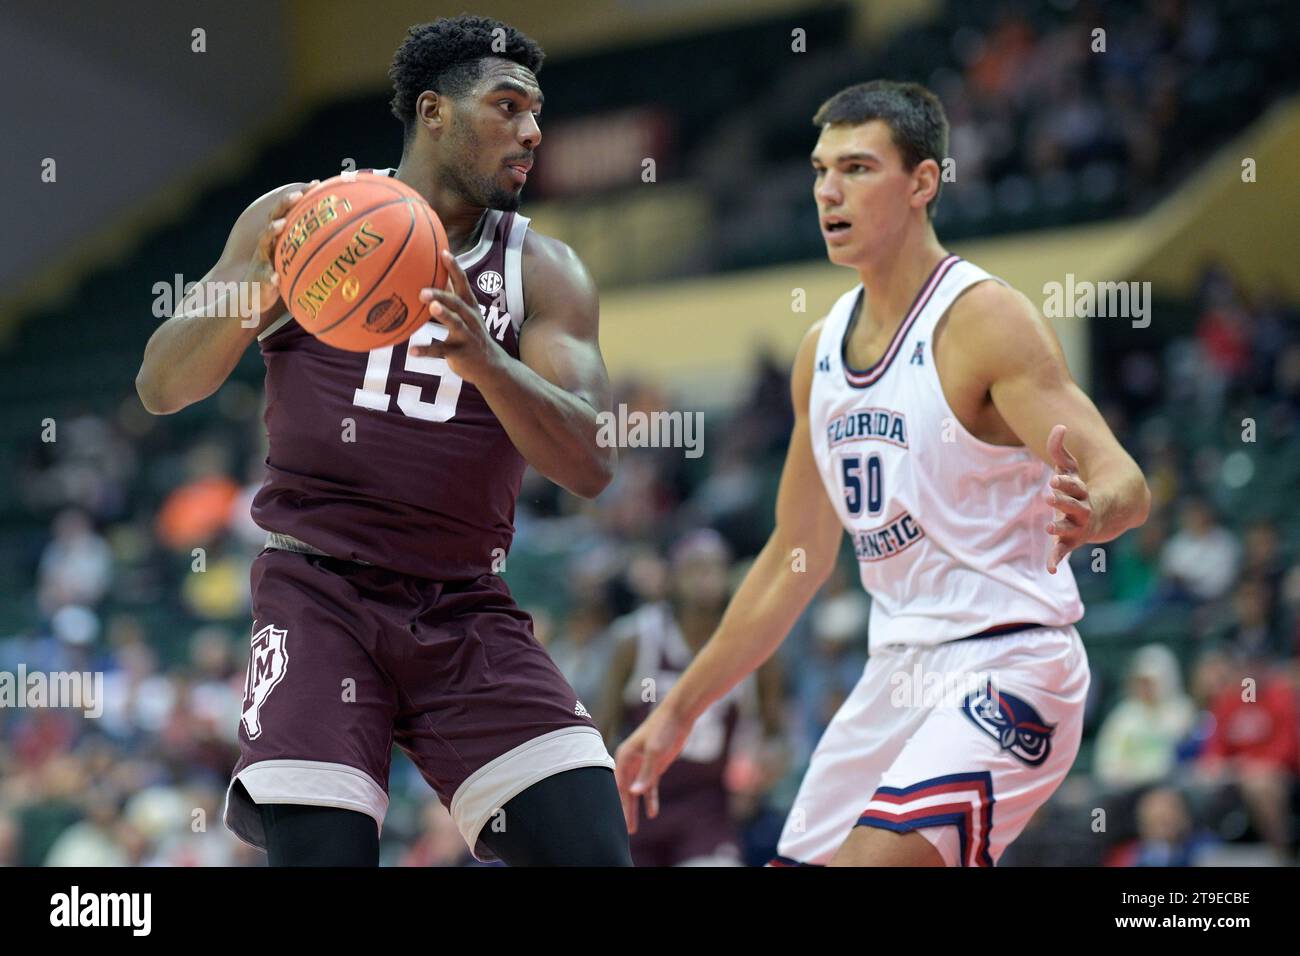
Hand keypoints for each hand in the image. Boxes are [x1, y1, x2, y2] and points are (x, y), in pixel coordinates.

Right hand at [245, 181, 316, 312]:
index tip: (314, 183)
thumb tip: (340, 236)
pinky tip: (276, 277)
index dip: (299, 196)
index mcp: (277, 238)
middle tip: (296, 195)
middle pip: (274, 219)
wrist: (254, 298)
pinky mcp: (259, 280)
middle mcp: (267, 245)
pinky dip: (270, 277)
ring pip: (263, 243)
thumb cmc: (278, 274)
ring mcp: (261, 261)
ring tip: (281, 225)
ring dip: (271, 232)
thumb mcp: (293, 258)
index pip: (287, 212)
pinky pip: (264, 278)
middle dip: (284, 206)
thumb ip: (309, 246)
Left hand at [410, 249, 503, 383]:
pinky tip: (412, 351)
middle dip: (442, 295)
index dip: (454, 268)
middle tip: (423, 290)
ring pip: (455, 323)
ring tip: (431, 308)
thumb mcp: (466, 314)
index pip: (463, 283)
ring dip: (443, 315)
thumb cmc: (471, 335)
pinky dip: (426, 351)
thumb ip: (451, 297)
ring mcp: (466, 336)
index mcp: (470, 306)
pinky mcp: (460, 353)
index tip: (444, 253)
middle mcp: (470, 319)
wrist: (490, 365)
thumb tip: (432, 276)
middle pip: (457, 303)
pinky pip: (441, 351)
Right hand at [613, 705, 691, 833]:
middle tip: (625, 831)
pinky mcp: (655, 765)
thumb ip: (646, 774)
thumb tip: (634, 793)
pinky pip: (650, 786)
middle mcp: (631, 762)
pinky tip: (652, 813)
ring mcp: (643, 764)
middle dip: (625, 811)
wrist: (679, 714)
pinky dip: (650, 799)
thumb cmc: (663, 728)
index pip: (618, 786)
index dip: (617, 804)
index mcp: (624, 757)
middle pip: (625, 791)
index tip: (615, 822)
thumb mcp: (655, 752)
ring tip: (633, 828)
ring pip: (636, 791)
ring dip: (635, 808)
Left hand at [1044, 423, 1092, 573]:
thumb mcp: (1071, 468)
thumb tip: (1058, 426)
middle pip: (1075, 507)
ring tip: (1050, 527)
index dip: (1065, 482)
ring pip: (1071, 529)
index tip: (1054, 478)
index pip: (1075, 486)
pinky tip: (1051, 569)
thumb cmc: (1080, 488)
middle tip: (1049, 498)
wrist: (1102, 515)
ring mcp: (1078, 528)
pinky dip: (1057, 559)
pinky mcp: (1070, 542)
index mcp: (1083, 493)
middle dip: (1063, 503)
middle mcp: (1084, 511)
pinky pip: (1064, 552)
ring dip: (1061, 529)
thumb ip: (1060, 449)